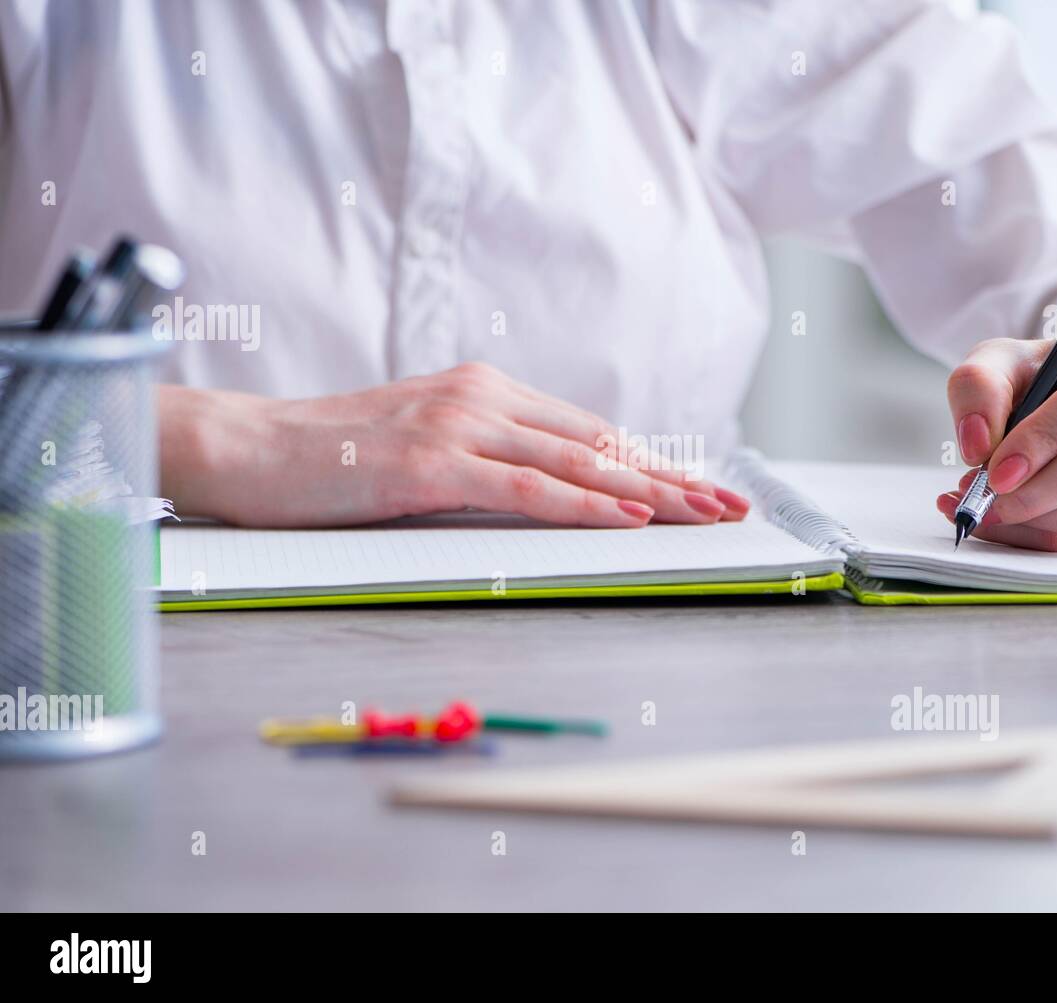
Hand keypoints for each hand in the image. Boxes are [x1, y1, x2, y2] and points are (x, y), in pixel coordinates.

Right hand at [160, 362, 748, 527]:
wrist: (246, 447)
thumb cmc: (331, 456)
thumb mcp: (424, 446)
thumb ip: (485, 458)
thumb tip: (549, 491)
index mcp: (485, 390)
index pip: (589, 431)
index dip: (651, 461)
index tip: (701, 487)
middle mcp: (483, 396)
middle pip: (599, 442)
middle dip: (672, 477)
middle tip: (729, 504)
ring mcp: (459, 424)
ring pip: (577, 462)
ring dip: (649, 492)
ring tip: (703, 514)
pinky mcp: (432, 462)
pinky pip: (527, 487)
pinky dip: (584, 504)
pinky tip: (629, 518)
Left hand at [937, 324, 1056, 550]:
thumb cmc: (1045, 377)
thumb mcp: (1002, 360)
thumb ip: (978, 386)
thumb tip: (977, 446)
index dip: (1043, 437)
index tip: (995, 468)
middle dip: (1034, 490)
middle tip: (984, 495)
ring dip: (1035, 520)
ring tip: (990, 505)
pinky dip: (1044, 538)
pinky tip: (1011, 521)